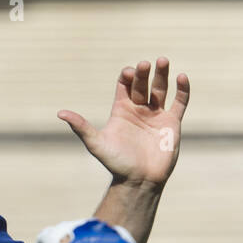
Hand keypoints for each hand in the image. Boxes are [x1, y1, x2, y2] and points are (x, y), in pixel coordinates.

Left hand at [57, 58, 189, 187]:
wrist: (139, 181)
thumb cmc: (116, 163)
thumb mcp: (96, 143)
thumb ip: (81, 126)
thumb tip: (60, 113)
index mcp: (121, 110)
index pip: (124, 84)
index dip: (127, 76)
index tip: (128, 73)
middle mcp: (139, 110)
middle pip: (142, 83)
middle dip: (143, 73)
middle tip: (144, 65)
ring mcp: (156, 115)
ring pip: (161, 88)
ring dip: (162, 74)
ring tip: (163, 60)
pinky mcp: (172, 123)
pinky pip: (180, 102)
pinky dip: (182, 90)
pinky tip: (182, 77)